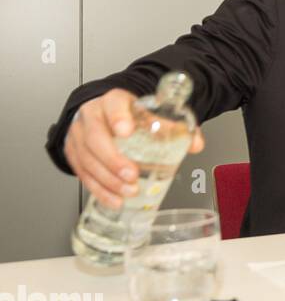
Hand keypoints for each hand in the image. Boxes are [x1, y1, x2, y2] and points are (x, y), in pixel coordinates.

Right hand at [64, 88, 204, 207]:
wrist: (104, 113)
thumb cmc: (130, 114)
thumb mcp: (151, 113)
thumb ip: (175, 126)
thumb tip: (195, 144)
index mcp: (113, 100)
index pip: (113, 104)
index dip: (118, 117)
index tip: (127, 130)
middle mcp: (92, 115)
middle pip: (95, 137)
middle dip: (113, 159)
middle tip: (131, 174)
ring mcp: (78, 135)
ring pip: (87, 159)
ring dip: (108, 179)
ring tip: (128, 191)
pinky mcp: (72, 153)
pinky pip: (82, 173)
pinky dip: (99, 189)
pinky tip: (114, 199)